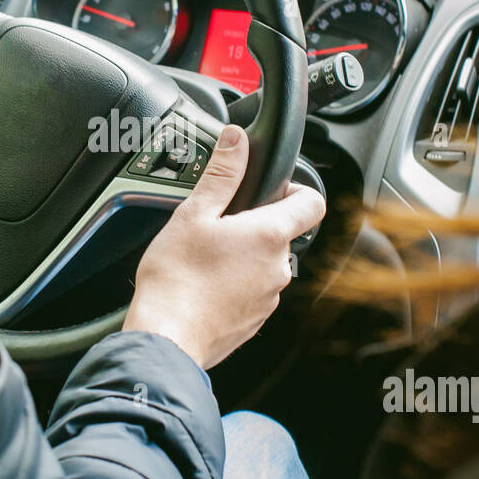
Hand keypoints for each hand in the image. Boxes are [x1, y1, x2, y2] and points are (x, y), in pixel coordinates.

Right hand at [123, 124, 324, 368]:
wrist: (166, 338)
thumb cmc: (176, 278)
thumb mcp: (193, 213)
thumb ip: (221, 174)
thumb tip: (237, 140)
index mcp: (269, 235)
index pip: (312, 202)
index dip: (295, 189)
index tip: (271, 189)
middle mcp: (278, 268)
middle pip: (281, 234)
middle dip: (253, 225)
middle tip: (216, 226)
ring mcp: (268, 298)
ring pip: (264, 264)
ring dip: (242, 257)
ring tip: (204, 258)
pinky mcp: (254, 321)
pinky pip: (252, 292)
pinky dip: (234, 285)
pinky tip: (203, 285)